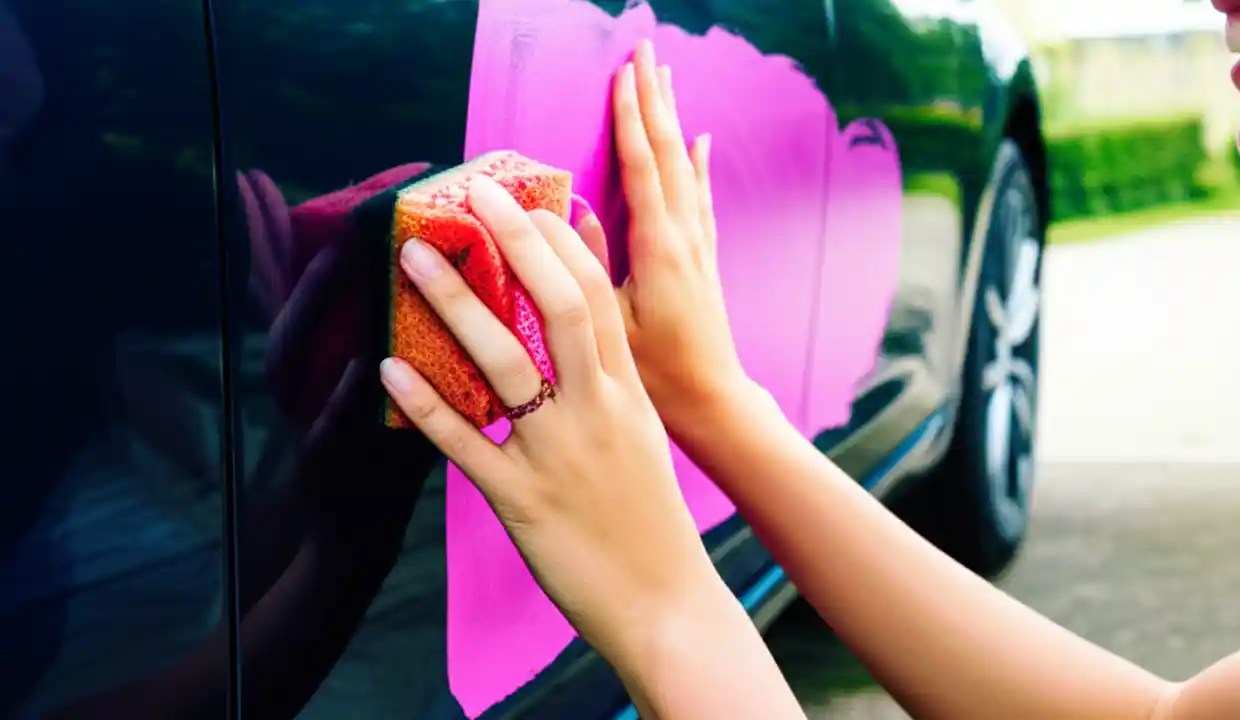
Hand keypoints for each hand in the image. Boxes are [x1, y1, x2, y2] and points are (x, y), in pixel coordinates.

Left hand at [379, 175, 729, 665]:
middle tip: (472, 194)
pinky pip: (467, 444)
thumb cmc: (650, 519)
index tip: (529, 200)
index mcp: (627, 393)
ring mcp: (561, 455)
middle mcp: (597, 412)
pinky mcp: (525, 502)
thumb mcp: (643, 436)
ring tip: (415, 258)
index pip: (598, 299)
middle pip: (556, 307)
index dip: (562, 242)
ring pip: (506, 364)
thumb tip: (588, 334)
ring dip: (457, 304)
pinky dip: (426, 404)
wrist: (667, 604)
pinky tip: (390, 367)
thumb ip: (613, 382)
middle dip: (514, 243)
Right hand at [580, 40, 761, 437]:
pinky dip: (697, 164)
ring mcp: (698, 246)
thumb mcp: (612, 326)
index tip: (622, 73)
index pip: (642, 167)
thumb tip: (572, 211)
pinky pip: (700, 196)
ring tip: (668, 78)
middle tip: (645, 50)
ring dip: (674, 120)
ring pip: (685, 167)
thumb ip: (592, 268)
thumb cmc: (657, 375)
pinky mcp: (703, 259)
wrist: (713, 402)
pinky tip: (699, 143)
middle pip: (668, 152)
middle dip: (654, 99)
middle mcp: (685, 237)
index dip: (630, 117)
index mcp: (660, 247)